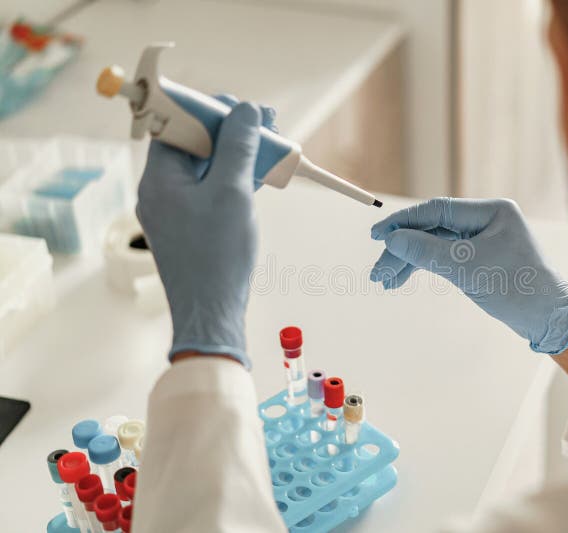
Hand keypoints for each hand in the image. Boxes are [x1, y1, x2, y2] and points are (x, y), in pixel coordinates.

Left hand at [137, 98, 274, 368]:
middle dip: (229, 131)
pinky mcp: (190, 225)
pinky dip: (232, 178)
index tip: (241, 107)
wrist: (211, 311)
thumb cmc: (217, 256)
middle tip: (265, 123)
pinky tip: (258, 174)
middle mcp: (160, 191)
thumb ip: (237, 148)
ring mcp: (174, 209)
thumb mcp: (232, 193)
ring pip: (205, 167)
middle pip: (193, 144)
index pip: (177, 126)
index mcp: (159, 179)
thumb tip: (244, 111)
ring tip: (270, 147)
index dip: (209, 111)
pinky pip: (209, 189)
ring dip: (235, 154)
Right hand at [370, 198, 567, 354]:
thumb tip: (392, 239)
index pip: (437, 210)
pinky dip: (426, 267)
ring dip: (411, 261)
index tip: (378, 235)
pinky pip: (446, 257)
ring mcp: (486, 239)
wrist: (549, 318)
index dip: (404, 222)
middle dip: (404, 250)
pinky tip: (404, 278)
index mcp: (492, 211)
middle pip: (433, 229)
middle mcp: (489, 220)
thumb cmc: (517, 289)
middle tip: (379, 272)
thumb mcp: (466, 268)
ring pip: (436, 245)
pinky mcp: (483, 258)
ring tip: (386, 280)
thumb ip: (426, 251)